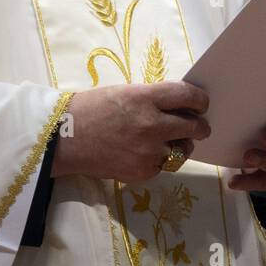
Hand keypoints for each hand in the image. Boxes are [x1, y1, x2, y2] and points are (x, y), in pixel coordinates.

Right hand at [53, 82, 210, 182]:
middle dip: (199, 126)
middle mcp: (151, 125)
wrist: (64, 138)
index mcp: (145, 98)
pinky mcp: (142, 173)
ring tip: (167, 140)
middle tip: (196, 125)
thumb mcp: (125, 92)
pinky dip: (159, 160)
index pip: (189, 96)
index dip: (200, 100)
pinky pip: (164, 166)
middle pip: (195, 127)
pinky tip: (144, 152)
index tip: (201, 104)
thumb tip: (181, 105)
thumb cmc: (92, 109)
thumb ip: (153, 98)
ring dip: (179, 144)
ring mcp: (148, 152)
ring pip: (183, 150)